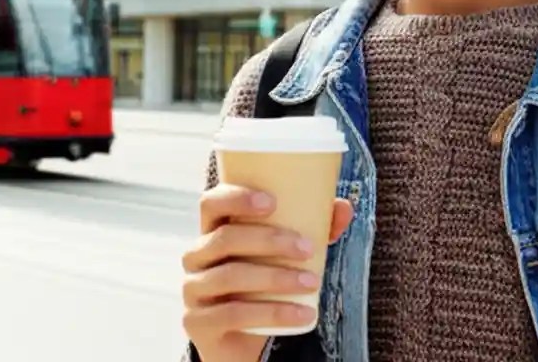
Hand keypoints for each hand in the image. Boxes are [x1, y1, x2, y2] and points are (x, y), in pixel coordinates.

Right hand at [181, 184, 353, 361]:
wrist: (239, 340)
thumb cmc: (261, 286)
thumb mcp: (283, 256)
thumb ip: (312, 229)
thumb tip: (345, 207)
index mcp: (212, 232)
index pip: (211, 203)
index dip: (236, 197)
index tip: (273, 201)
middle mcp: (195, 257)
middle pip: (225, 238)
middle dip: (270, 240)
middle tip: (308, 248)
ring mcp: (193, 290)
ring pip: (231, 276)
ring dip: (276, 277)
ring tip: (312, 283)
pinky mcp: (197, 323)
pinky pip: (234, 314)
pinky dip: (273, 313)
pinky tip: (304, 314)